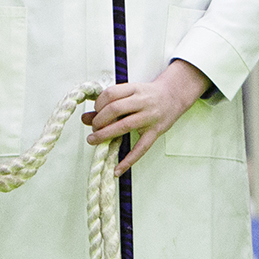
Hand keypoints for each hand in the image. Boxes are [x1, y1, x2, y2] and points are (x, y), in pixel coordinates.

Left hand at [82, 59, 209, 174]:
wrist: (173, 95)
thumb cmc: (147, 95)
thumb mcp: (128, 94)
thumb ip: (107, 104)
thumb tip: (85, 118)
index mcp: (134, 89)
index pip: (110, 94)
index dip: (98, 104)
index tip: (95, 112)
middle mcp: (142, 101)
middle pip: (115, 109)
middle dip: (99, 120)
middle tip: (93, 128)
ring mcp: (150, 117)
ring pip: (124, 126)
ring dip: (105, 135)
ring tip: (93, 140)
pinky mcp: (156, 131)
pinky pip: (141, 148)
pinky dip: (128, 160)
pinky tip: (117, 169)